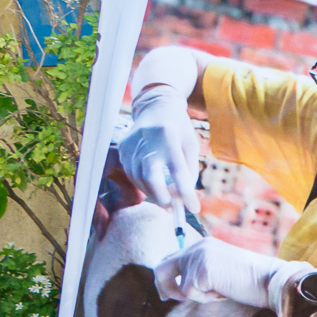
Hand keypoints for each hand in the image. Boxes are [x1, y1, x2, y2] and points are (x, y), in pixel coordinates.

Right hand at [117, 83, 202, 215]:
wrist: (155, 107)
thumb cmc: (178, 128)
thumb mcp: (191, 144)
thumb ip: (188, 169)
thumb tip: (182, 196)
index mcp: (169, 136)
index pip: (177, 170)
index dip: (185, 192)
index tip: (194, 208)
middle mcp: (147, 139)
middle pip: (150, 176)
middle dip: (161, 196)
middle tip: (172, 207)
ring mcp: (131, 143)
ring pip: (138, 178)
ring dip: (152, 192)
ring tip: (165, 196)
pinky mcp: (122, 148)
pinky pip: (131, 172)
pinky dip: (143, 183)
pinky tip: (152, 184)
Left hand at [154, 237, 314, 313]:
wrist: (271, 280)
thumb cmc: (252, 280)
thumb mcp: (222, 269)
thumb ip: (201, 270)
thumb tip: (179, 286)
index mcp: (203, 245)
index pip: (172, 258)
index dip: (166, 275)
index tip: (167, 291)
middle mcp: (197, 247)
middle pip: (161, 267)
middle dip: (163, 286)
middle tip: (167, 298)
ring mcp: (197, 258)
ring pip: (179, 287)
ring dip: (198, 296)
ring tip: (221, 291)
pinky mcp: (200, 271)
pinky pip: (190, 294)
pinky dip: (206, 299)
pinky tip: (224, 292)